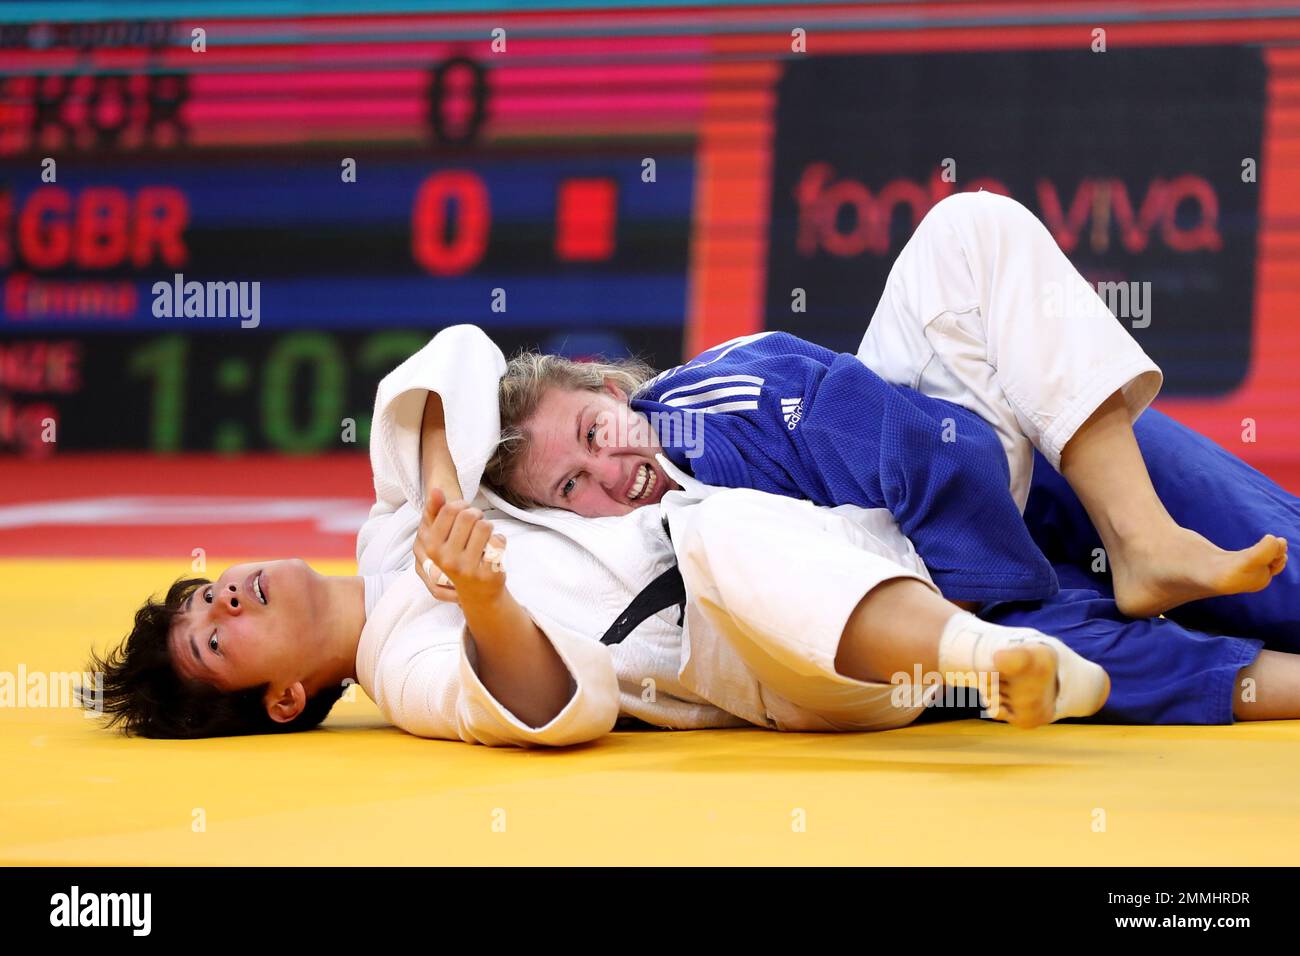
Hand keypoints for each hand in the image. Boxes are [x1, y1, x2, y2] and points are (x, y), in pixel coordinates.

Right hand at [414, 487, 506, 605]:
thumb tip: (436, 489)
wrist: (477, 593)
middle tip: (478, 523)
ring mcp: (467, 568)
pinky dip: (499, 540)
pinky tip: (493, 551)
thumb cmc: (458, 558)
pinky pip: (499, 541)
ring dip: (489, 527)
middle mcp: (447, 559)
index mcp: (432, 547)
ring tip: (484, 538)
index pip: (450, 510)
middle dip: (477, 514)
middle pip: (469, 515)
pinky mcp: (487, 574)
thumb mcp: (442, 537)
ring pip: (485, 526)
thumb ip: (436, 512)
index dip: (463, 506)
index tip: (465, 513)